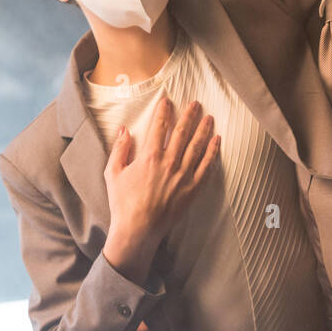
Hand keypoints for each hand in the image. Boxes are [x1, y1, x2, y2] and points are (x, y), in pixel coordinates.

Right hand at [102, 95, 219, 281]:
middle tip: (196, 103)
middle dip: (190, 115)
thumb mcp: (113, 173)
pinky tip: (217, 141)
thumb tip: (123, 129)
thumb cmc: (123, 203)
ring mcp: (184, 176)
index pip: (159, 127)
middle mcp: (170, 163)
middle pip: (182, 132)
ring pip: (197, 146)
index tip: (168, 101)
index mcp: (150, 157)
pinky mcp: (193, 188)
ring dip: (204, 129)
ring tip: (209, 117)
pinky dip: (213, 152)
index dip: (164, 111)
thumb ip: (119, 149)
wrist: (139, 229)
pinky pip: (207, 166)